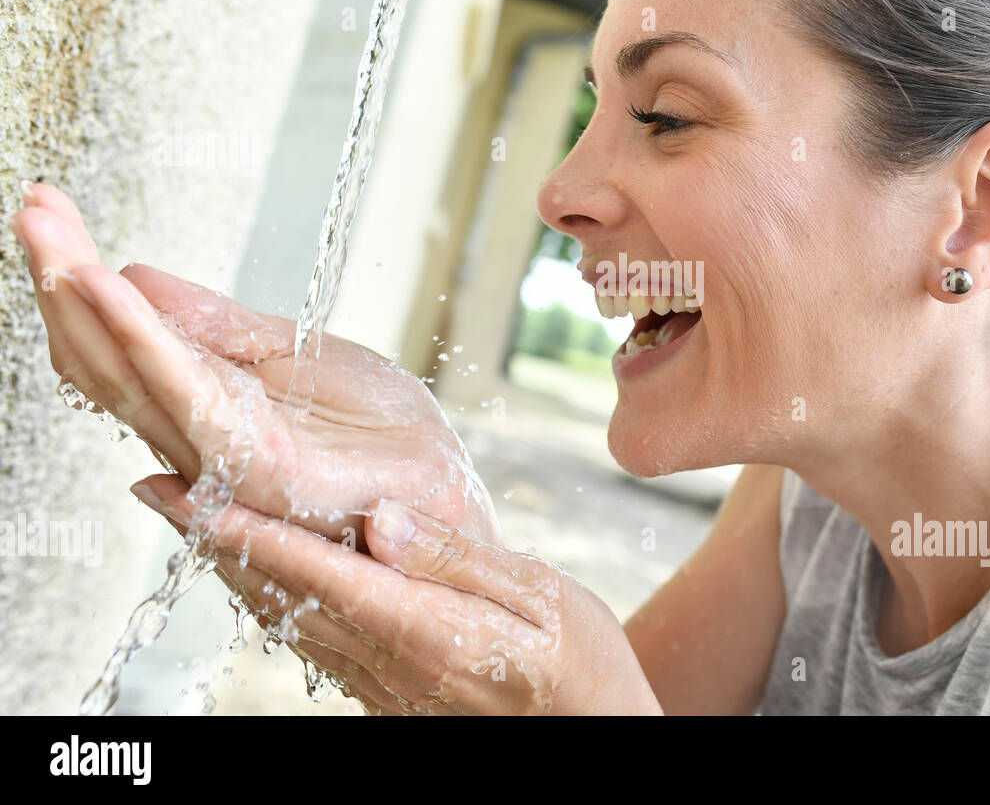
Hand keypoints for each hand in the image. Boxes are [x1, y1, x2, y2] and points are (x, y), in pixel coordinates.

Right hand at [10, 182, 499, 547]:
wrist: (450, 497)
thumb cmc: (386, 442)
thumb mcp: (300, 356)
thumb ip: (215, 328)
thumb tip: (135, 278)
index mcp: (211, 406)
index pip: (125, 347)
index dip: (80, 287)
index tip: (48, 215)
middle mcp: (202, 437)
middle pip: (110, 363)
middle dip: (64, 283)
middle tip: (33, 210)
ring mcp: (226, 457)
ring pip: (133, 380)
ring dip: (85, 305)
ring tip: (50, 238)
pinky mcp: (265, 466)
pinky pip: (192, 401)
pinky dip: (146, 345)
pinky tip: (111, 293)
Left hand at [132, 474, 664, 714]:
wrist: (596, 736)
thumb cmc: (583, 667)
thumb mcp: (545, 600)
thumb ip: (458, 560)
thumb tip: (381, 519)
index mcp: (427, 631)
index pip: (315, 571)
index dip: (245, 529)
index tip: (188, 493)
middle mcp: (389, 664)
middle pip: (280, 594)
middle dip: (213, 539)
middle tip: (159, 489)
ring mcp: (383, 685)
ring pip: (286, 618)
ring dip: (231, 566)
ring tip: (190, 520)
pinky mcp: (387, 693)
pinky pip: (312, 639)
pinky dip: (272, 597)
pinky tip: (259, 574)